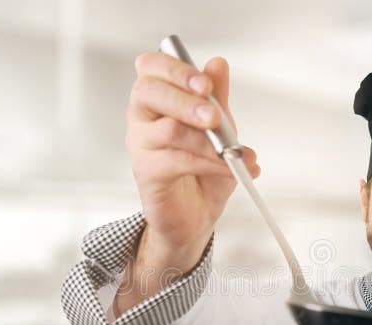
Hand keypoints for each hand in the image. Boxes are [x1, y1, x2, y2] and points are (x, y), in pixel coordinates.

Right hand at [126, 52, 260, 270]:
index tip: (205, 83)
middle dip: (187, 101)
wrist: (197, 213)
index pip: (151, 67)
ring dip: (206, 140)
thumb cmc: (202, 167)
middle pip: (150, 91)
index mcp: (157, 97)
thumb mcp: (219, 128)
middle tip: (215, 116)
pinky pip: (175, 161)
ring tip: (231, 151)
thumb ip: (217, 97)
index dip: (176, 69)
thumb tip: (217, 64)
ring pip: (168, 129)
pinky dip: (208, 164)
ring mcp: (140, 145)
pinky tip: (226, 168)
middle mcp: (143, 117)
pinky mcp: (146, 173)